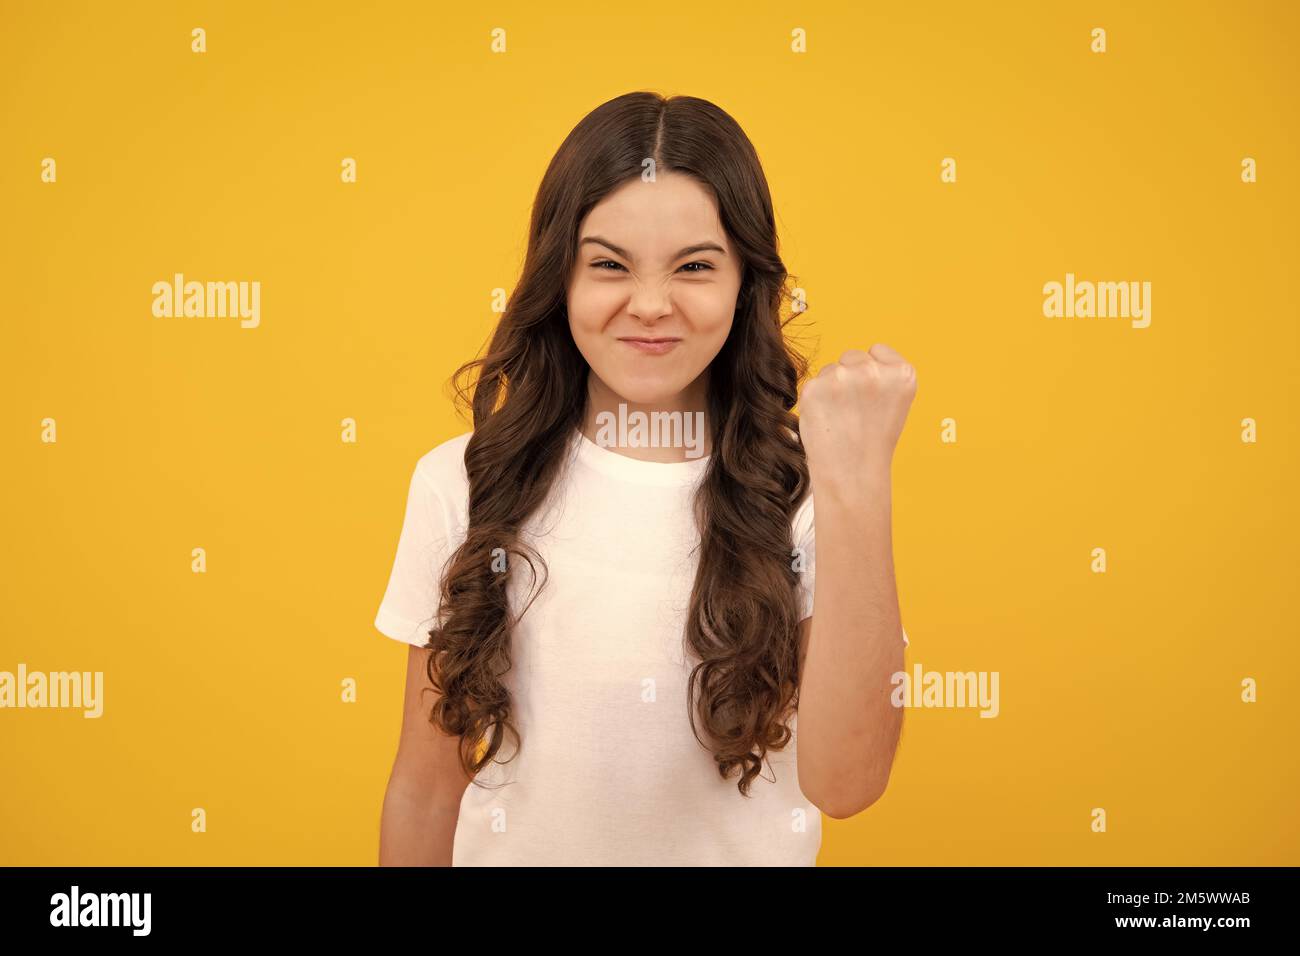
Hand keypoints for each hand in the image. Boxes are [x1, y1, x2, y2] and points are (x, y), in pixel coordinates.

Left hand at [798, 344, 916, 488]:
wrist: (852, 475)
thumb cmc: (873, 443)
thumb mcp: (896, 405)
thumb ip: (883, 377)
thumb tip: (860, 358)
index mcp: (902, 374)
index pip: (878, 351)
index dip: (872, 373)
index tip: (872, 397)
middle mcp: (873, 372)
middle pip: (852, 356)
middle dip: (850, 377)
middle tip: (854, 411)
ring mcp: (842, 379)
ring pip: (831, 369)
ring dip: (831, 388)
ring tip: (841, 418)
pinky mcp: (815, 388)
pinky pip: (814, 384)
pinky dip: (816, 400)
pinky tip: (826, 420)